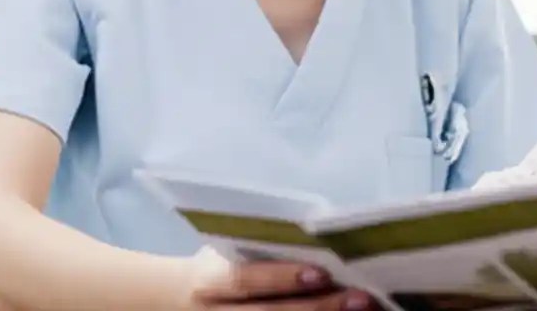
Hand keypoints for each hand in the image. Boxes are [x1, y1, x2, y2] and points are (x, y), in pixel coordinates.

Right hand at [184, 246, 374, 309]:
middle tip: (361, 298)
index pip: (246, 282)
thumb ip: (257, 250)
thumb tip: (316, 234)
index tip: (321, 273)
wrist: (174, 303)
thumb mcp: (223, 256)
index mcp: (212, 284)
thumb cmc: (215, 270)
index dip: (282, 278)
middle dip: (319, 309)